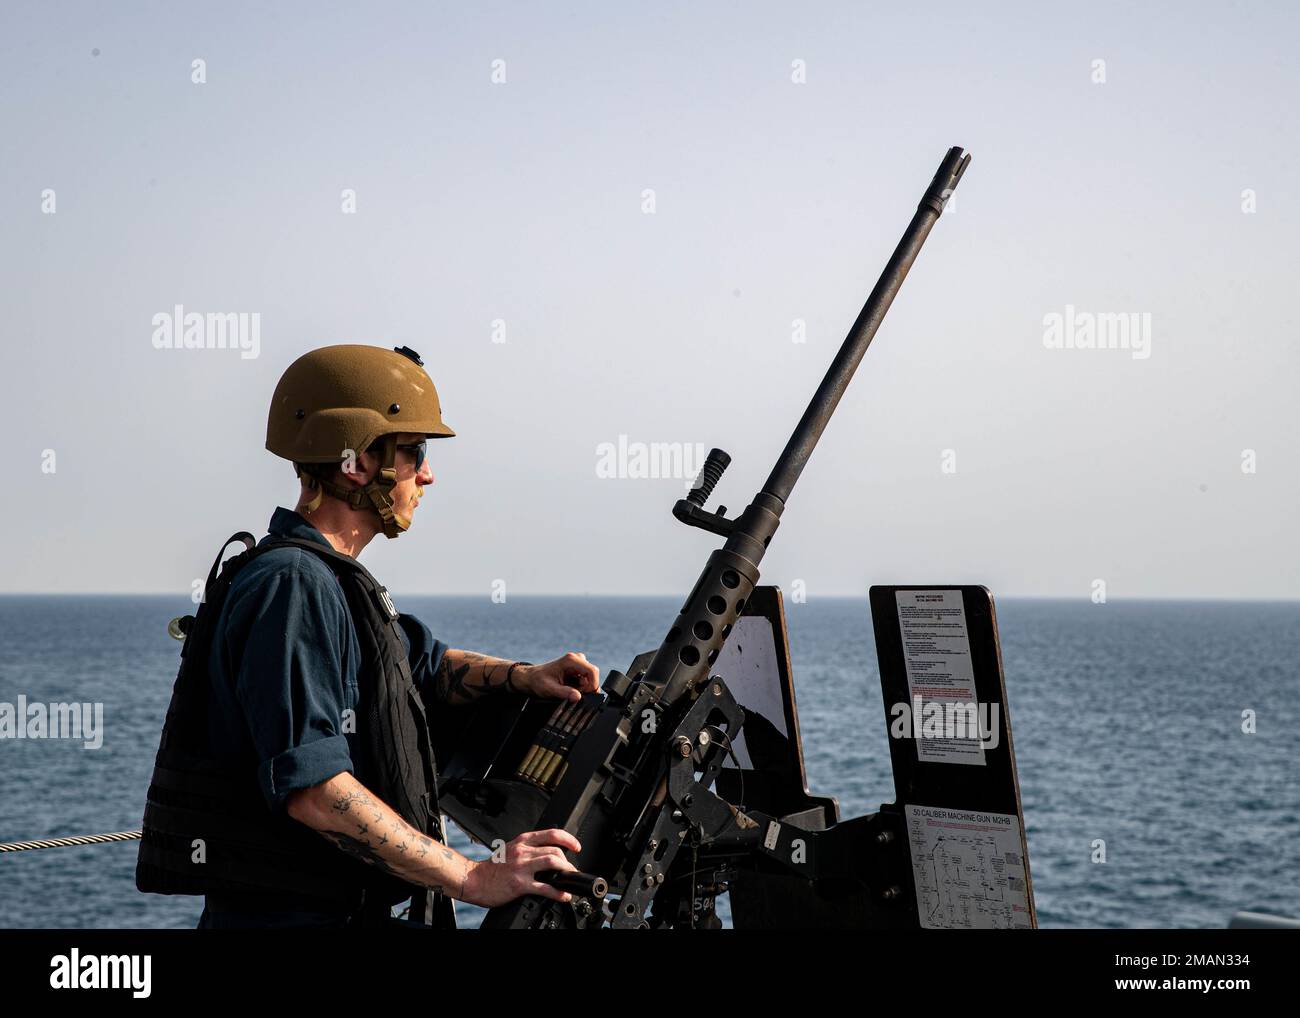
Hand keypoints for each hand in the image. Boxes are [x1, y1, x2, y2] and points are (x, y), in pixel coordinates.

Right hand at [461, 828, 581, 906]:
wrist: (473, 879)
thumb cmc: (491, 867)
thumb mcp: (511, 849)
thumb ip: (528, 849)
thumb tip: (547, 853)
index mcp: (522, 841)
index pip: (552, 833)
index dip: (569, 839)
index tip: (576, 846)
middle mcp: (523, 851)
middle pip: (555, 849)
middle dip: (568, 861)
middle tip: (572, 870)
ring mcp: (521, 867)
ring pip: (553, 862)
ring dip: (566, 871)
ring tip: (569, 879)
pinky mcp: (519, 884)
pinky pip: (544, 887)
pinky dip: (557, 892)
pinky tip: (562, 896)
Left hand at [515, 652, 599, 701]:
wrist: (531, 678)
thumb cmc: (538, 681)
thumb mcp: (549, 689)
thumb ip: (564, 693)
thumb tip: (578, 697)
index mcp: (571, 660)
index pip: (592, 671)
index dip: (593, 685)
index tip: (585, 696)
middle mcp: (576, 659)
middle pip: (592, 675)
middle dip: (587, 688)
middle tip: (573, 695)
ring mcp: (578, 664)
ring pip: (590, 679)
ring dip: (583, 689)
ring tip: (568, 692)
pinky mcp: (577, 670)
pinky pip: (585, 680)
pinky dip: (580, 688)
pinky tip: (569, 690)